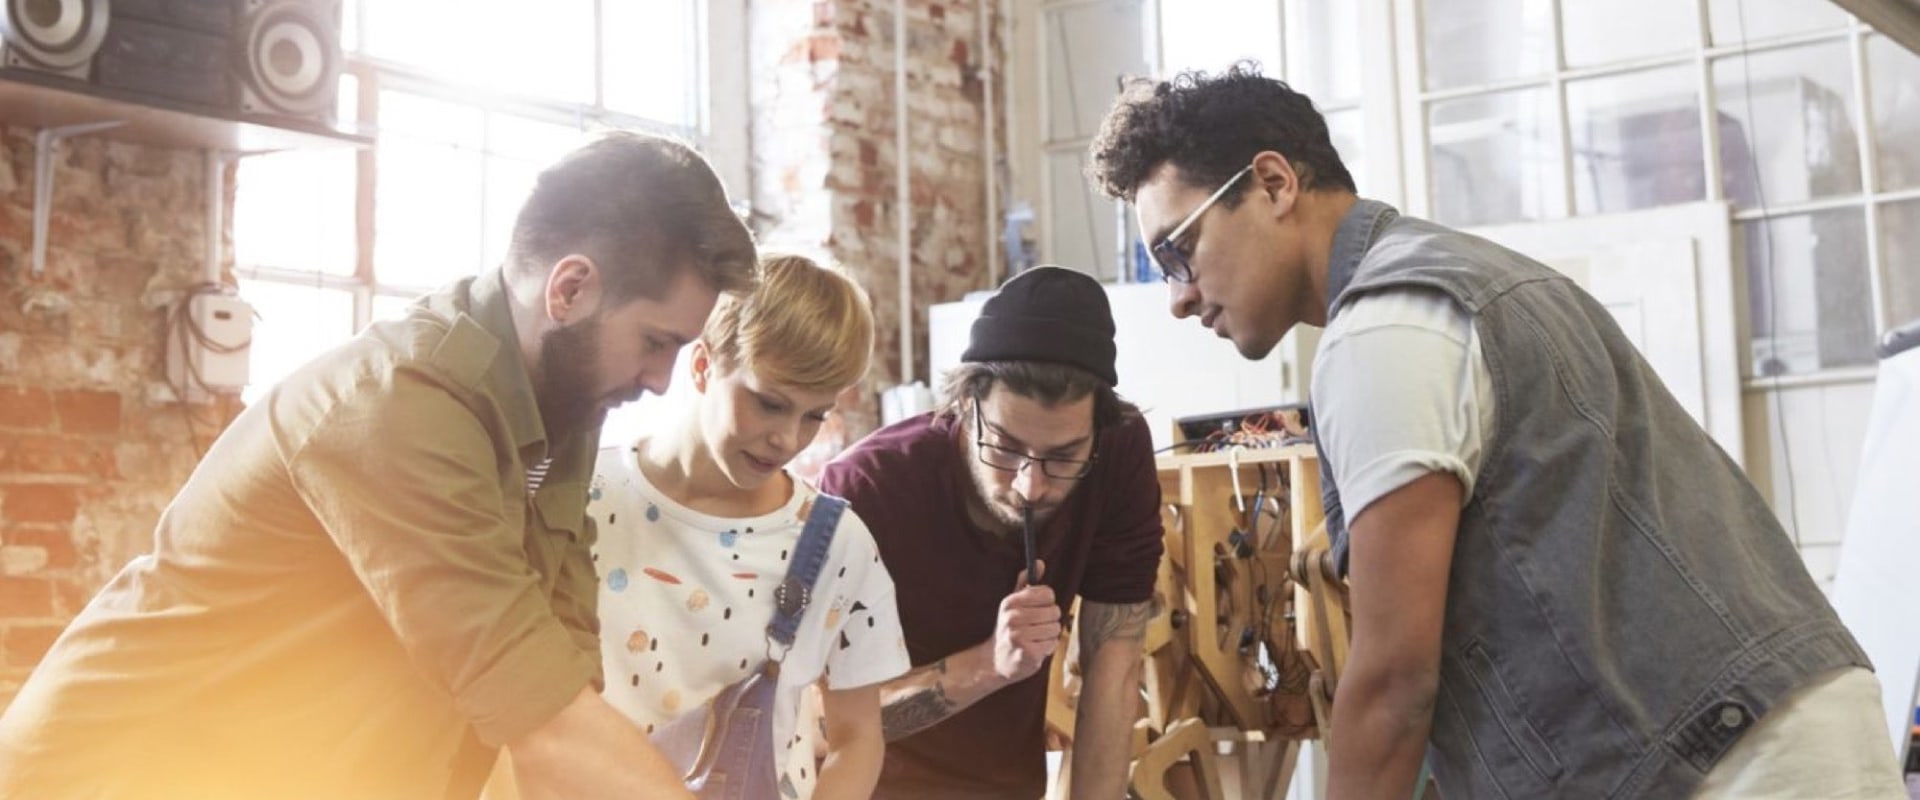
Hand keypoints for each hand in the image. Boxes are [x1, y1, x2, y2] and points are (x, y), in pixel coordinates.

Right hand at [992, 560, 1059, 683]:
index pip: (1047, 593)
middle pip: (1054, 611)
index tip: (1039, 609)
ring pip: (1055, 629)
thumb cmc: (1008, 629)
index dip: (1047, 602)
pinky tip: (1035, 649)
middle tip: (1036, 627)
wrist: (995, 661)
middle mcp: (1013, 617)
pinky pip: (1052, 644)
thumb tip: (1040, 562)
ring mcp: (1019, 636)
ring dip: (1049, 636)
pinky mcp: (1027, 653)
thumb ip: (1026, 583)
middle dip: (1050, 621)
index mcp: (1010, 602)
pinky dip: (1047, 648)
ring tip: (1035, 639)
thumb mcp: (1012, 604)